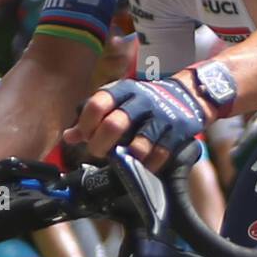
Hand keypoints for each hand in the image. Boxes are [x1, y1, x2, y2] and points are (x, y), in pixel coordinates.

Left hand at [64, 74, 208, 172]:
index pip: (97, 104)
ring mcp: (160, 116)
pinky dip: (149, 165)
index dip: (86, 124)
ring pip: (139, 143)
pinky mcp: (177, 131)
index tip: (85, 137)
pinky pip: (160, 154)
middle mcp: (141, 101)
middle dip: (101, 145)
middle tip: (99, 153)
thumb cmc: (144, 103)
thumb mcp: (119, 102)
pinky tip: (143, 166)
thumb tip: (69, 136)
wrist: (187, 95)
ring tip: (123, 161)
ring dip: (127, 158)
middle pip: (114, 124)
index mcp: (123, 91)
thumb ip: (94, 118)